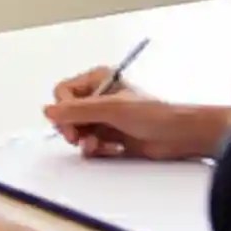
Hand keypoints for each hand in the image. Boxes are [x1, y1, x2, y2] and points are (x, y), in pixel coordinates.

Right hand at [46, 67, 230, 159]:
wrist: (181, 135)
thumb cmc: (157, 113)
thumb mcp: (113, 108)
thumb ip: (78, 109)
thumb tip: (49, 111)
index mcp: (98, 80)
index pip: (63, 93)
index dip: (63, 110)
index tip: (72, 125)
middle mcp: (99, 97)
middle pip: (67, 114)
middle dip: (73, 128)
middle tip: (80, 138)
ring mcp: (105, 118)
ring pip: (77, 131)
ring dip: (85, 141)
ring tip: (99, 146)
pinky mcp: (111, 136)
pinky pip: (90, 145)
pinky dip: (97, 150)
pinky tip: (111, 149)